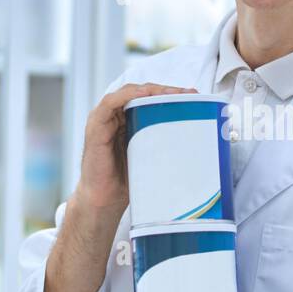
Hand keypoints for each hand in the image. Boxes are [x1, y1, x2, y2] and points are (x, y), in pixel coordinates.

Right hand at [73, 83, 196, 211]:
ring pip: (128, 93)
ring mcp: (105, 119)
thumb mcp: (151, 157)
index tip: (193, 96)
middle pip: (142, 93)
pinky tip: (143, 94)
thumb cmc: (127, 180)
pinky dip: (126, 95)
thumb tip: (196, 143)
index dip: (171, 95)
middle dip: (165, 90)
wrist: (105, 201)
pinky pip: (110, 103)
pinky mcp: (96, 126)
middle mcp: (117, 117)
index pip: (150, 99)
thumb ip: (164, 144)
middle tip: (187, 93)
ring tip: (170, 92)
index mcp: (129, 122)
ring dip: (150, 90)